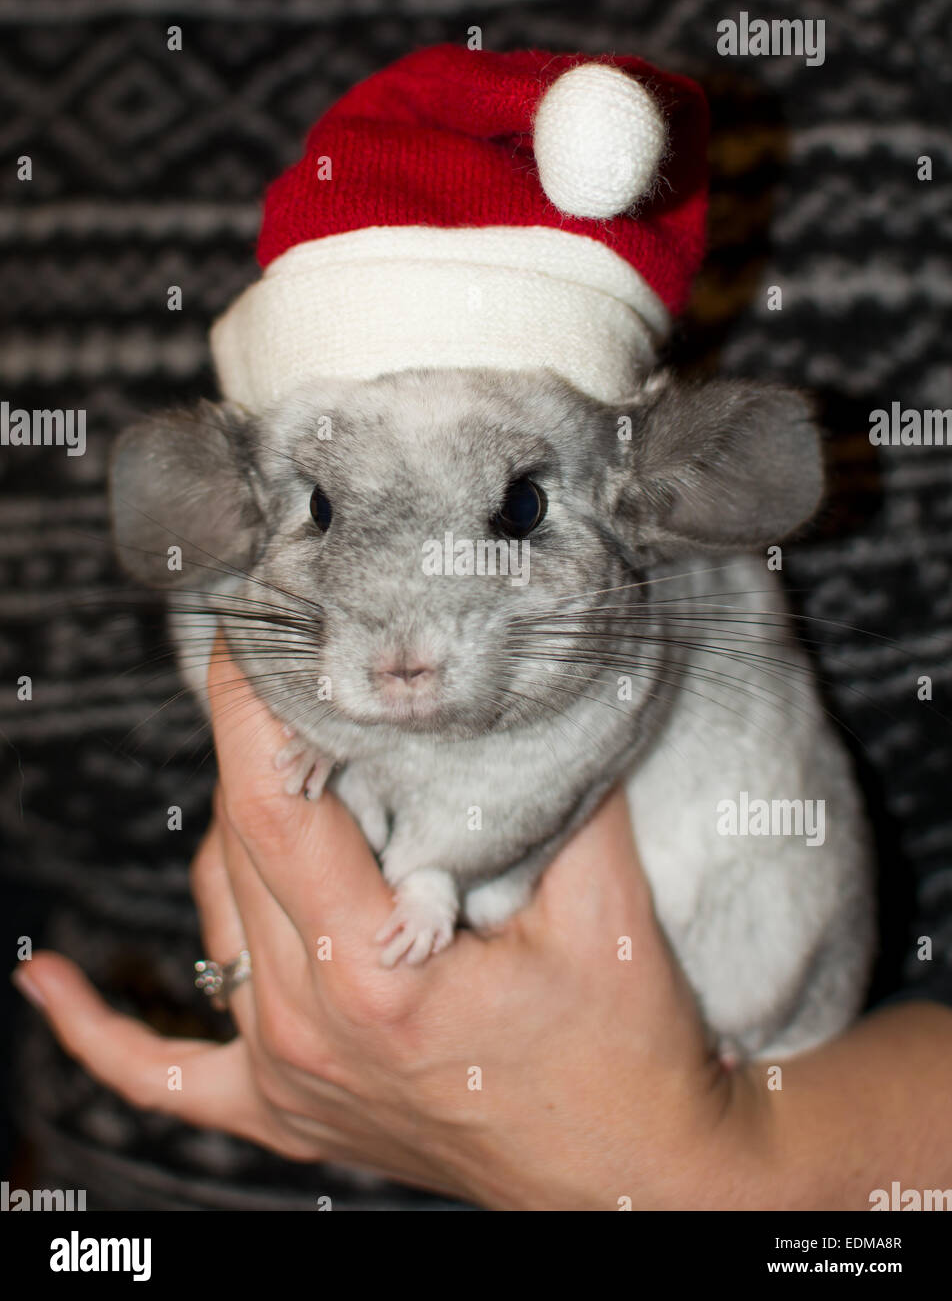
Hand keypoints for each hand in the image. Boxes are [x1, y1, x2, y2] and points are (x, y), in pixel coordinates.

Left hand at [15, 644, 951, 1207]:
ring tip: (273, 759)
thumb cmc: (625, 1060)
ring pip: (213, 912)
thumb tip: (524, 692)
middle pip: (237, 844)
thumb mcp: (609, 913)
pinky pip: (163, 1072)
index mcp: (373, 978)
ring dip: (233, 827)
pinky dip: (98, 1028)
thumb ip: (560, 792)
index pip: (273, 804)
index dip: (249, 708)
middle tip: (276, 666)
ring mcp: (287, 1077)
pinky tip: (45, 985)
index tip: (246, 634)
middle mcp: (309, 1030)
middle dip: (250, 743)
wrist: (634, 1181)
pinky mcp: (287, 1108)